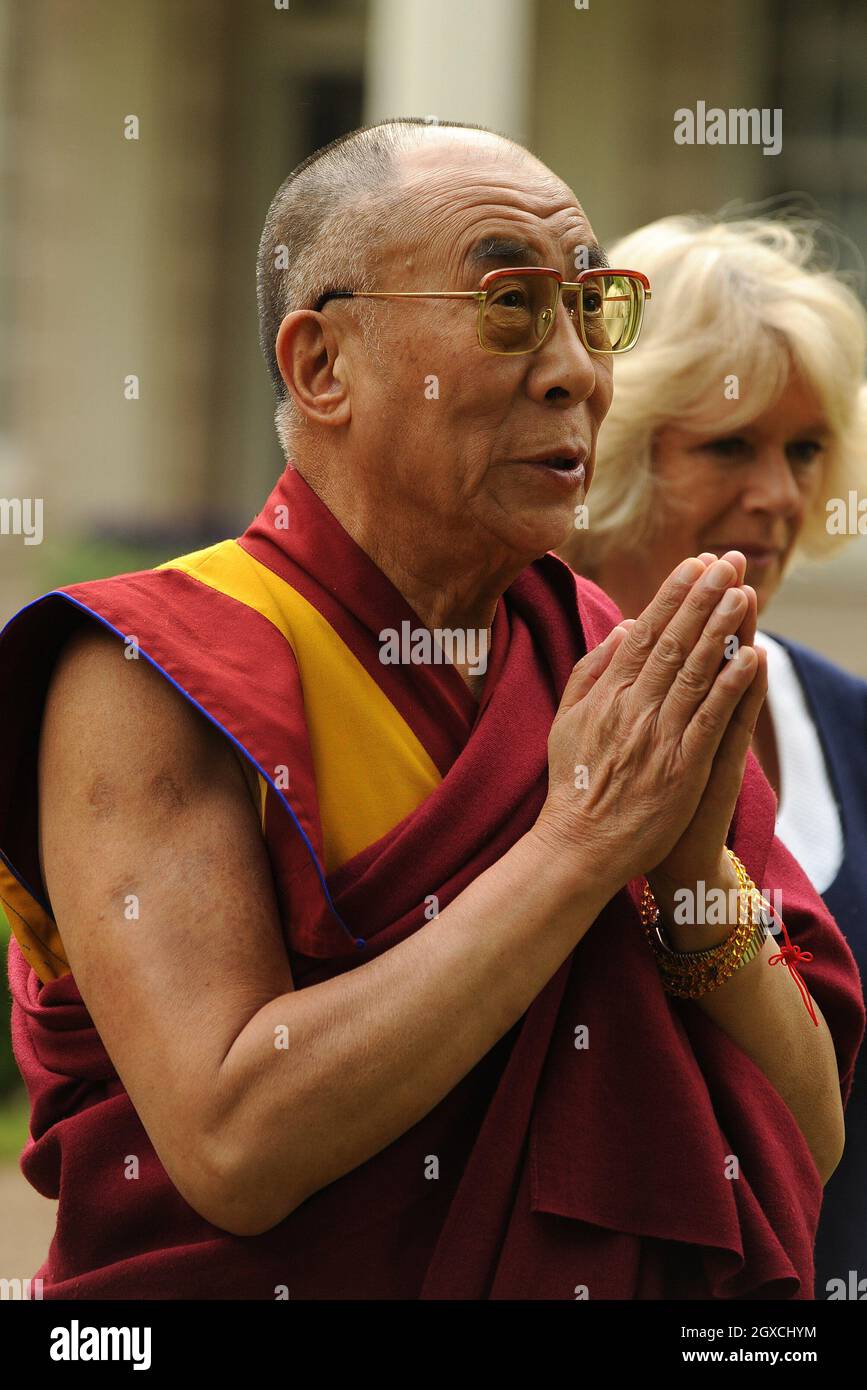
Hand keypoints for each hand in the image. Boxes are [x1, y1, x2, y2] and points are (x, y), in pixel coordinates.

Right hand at [534, 552, 758, 891]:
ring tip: (743, 593)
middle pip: (673, 642)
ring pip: (695, 673)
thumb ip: (592, 671)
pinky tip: (751, 658)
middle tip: (727, 562)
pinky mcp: (682, 768)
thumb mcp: (566, 720)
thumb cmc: (573, 785)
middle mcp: (632, 709)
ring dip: (721, 630)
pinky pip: (710, 719)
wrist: (578, 846)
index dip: (672, 596)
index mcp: (606, 695)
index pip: (644, 633)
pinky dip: (731, 686)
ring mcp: (658, 737)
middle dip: (703, 598)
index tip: (694, 564)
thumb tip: (622, 627)